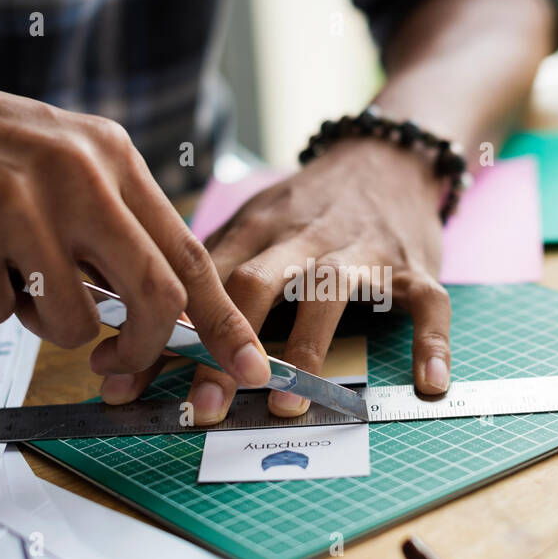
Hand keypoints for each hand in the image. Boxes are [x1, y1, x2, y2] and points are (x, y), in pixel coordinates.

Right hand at [0, 70, 270, 390]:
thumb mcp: (62, 160)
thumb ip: (114, 226)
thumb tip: (166, 311)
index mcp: (110, 157)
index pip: (188, 254)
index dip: (225, 321)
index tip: (250, 369)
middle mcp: (77, 176)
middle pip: (153, 295)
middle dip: (144, 349)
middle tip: (117, 365)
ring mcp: (19, 205)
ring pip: (73, 320)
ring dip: (42, 321)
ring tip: (9, 271)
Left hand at [98, 137, 452, 422]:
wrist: (387, 154)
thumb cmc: (307, 207)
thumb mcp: (252, 225)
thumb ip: (205, 279)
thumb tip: (125, 340)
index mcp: (257, 228)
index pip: (202, 279)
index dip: (162, 329)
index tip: (125, 377)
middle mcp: (304, 237)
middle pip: (257, 286)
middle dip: (226, 348)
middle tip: (203, 404)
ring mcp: (360, 251)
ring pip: (331, 294)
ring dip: (307, 348)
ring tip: (286, 402)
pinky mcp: (413, 264)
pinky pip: (426, 304)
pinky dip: (432, 342)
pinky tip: (428, 384)